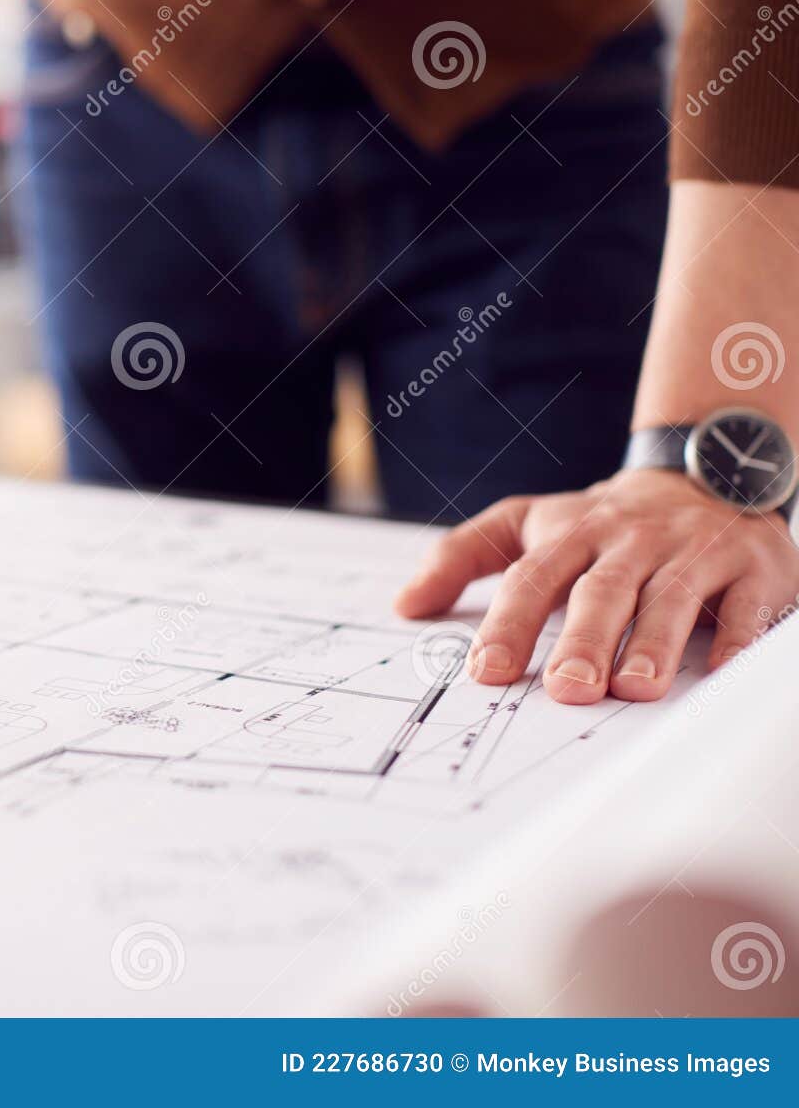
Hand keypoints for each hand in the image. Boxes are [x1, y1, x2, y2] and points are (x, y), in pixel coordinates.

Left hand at [394, 470, 798, 703]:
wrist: (704, 472)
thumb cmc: (602, 522)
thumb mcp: (526, 523)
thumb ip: (461, 557)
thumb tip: (406, 605)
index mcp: (573, 534)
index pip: (532, 577)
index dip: (508, 624)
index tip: (487, 672)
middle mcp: (632, 542)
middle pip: (603, 590)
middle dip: (585, 639)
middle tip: (568, 688)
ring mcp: (695, 551)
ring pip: (673, 596)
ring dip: (654, 642)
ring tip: (636, 688)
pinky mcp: (754, 565)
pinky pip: (748, 604)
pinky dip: (737, 635)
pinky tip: (720, 670)